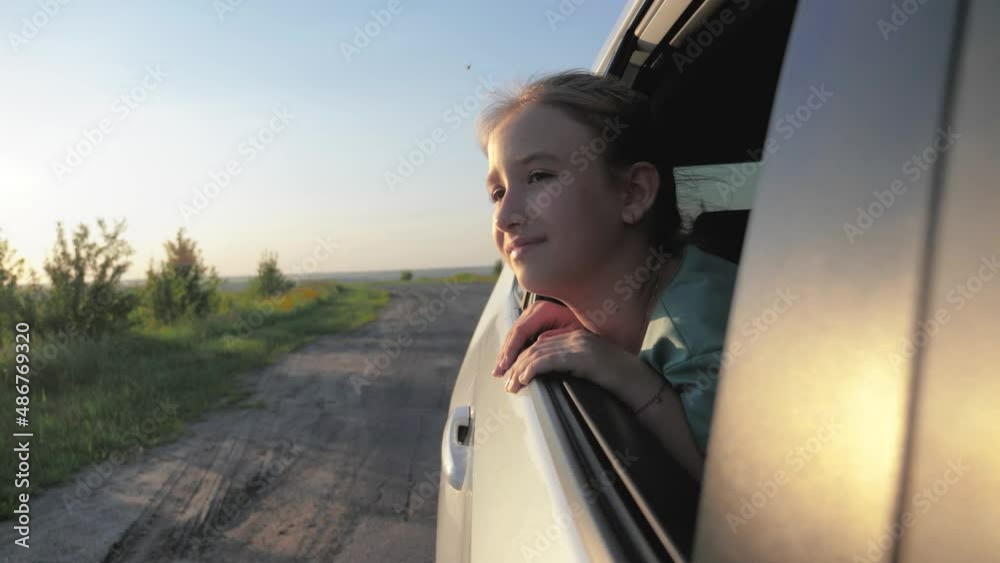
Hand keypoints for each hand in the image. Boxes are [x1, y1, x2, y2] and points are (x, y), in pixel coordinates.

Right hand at [492, 299, 583, 376]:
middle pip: (514, 333)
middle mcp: (534, 310)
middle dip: (505, 354)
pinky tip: (508, 361)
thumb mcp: (573, 332)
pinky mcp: (533, 322)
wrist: (593, 317)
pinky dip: (512, 350)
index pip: (520, 331)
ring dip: (506, 354)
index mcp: (542, 311)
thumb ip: (555, 337)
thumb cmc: (586, 325)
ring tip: (499, 370)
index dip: (512, 349)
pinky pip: (519, 336)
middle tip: (498, 372)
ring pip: (514, 335)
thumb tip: (537, 343)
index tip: (506, 365)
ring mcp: (532, 315)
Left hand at [503, 328, 657, 399]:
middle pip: (536, 348)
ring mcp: (577, 345)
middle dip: (518, 365)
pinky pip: (548, 361)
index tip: (515, 374)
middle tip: (508, 383)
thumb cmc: (617, 380)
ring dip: (521, 371)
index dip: (525, 359)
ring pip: (538, 354)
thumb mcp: (590, 368)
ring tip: (512, 386)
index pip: (542, 344)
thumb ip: (571, 364)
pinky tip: (524, 380)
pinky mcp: (579, 356)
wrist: (639, 381)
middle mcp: (575, 337)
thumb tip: (548, 370)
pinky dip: (532, 370)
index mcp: (576, 336)